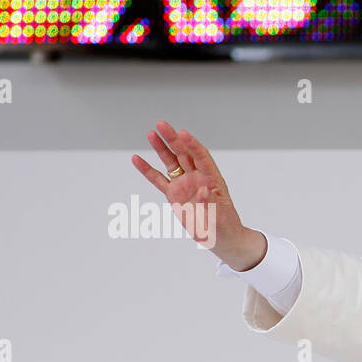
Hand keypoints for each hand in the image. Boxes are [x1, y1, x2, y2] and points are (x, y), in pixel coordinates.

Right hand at [130, 120, 264, 269]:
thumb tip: (202, 191)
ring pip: (171, 162)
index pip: (201, 157)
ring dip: (161, 148)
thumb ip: (210, 203)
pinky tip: (137, 159)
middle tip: (162, 124)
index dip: (192, 145)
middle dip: (173, 139)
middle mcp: (197, 177)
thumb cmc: (225, 226)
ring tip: (151, 133)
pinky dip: (148, 170)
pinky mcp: (174, 194)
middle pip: (184, 153)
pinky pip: (158, 180)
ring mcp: (184, 184)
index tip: (182, 133)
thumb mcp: (220, 216)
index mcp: (212, 178)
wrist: (221, 238)